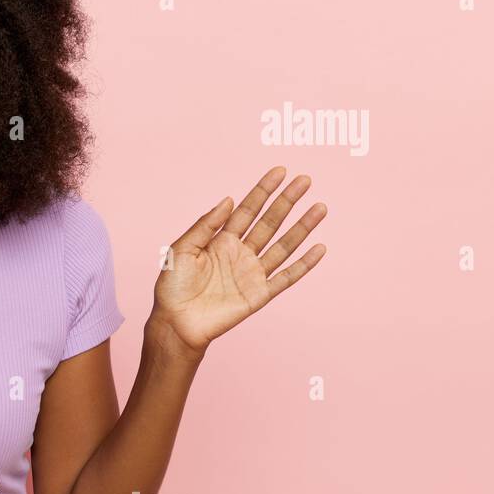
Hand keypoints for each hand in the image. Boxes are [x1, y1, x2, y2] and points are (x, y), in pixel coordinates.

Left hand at [151, 166, 326, 355]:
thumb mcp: (182, 249)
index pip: (247, 210)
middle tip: (305, 180)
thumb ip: (205, 225)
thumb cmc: (172, 287)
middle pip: (270, 222)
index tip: (280, 172)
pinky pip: (286, 277)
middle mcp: (241, 253)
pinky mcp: (259, 294)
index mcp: (221, 240)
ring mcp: (252, 273)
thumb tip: (228, 199)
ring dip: (302, 227)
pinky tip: (320, 248)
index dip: (263, 191)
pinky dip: (304, 264)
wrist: (175, 322)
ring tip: (320, 208)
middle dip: (287, 201)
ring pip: (283, 245)